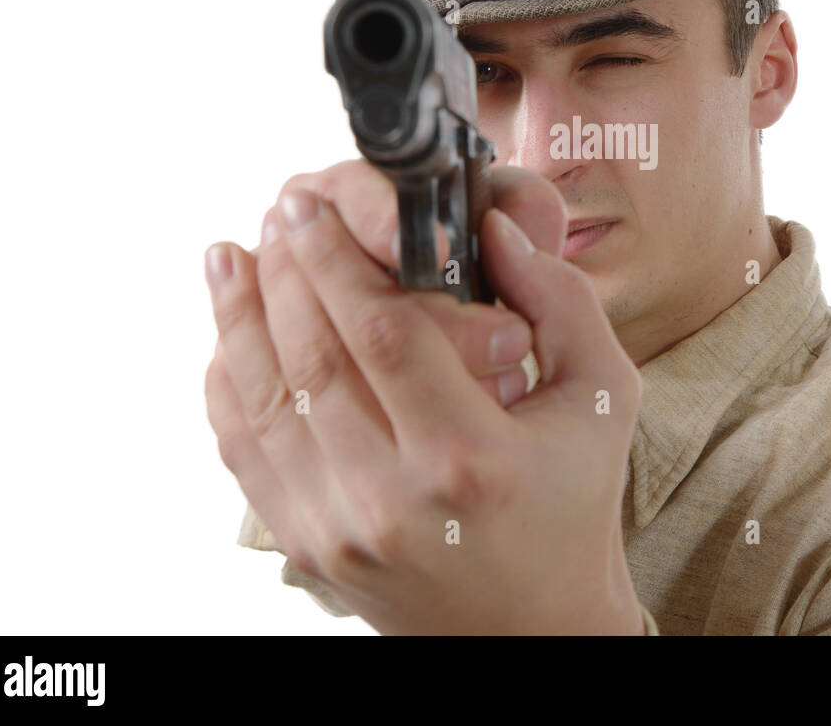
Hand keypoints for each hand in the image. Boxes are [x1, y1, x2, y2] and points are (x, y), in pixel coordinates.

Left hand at [203, 161, 645, 633]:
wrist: (533, 624)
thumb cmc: (574, 501)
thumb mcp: (603, 396)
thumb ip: (563, 301)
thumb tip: (494, 230)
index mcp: (471, 456)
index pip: (384, 334)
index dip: (336, 259)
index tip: (311, 206)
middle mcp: (393, 500)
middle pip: (312, 359)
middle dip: (284, 272)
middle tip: (277, 211)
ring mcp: (339, 530)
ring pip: (264, 402)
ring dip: (238, 320)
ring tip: (228, 258)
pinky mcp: (307, 548)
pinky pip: (246, 455)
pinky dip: (228, 388)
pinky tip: (227, 339)